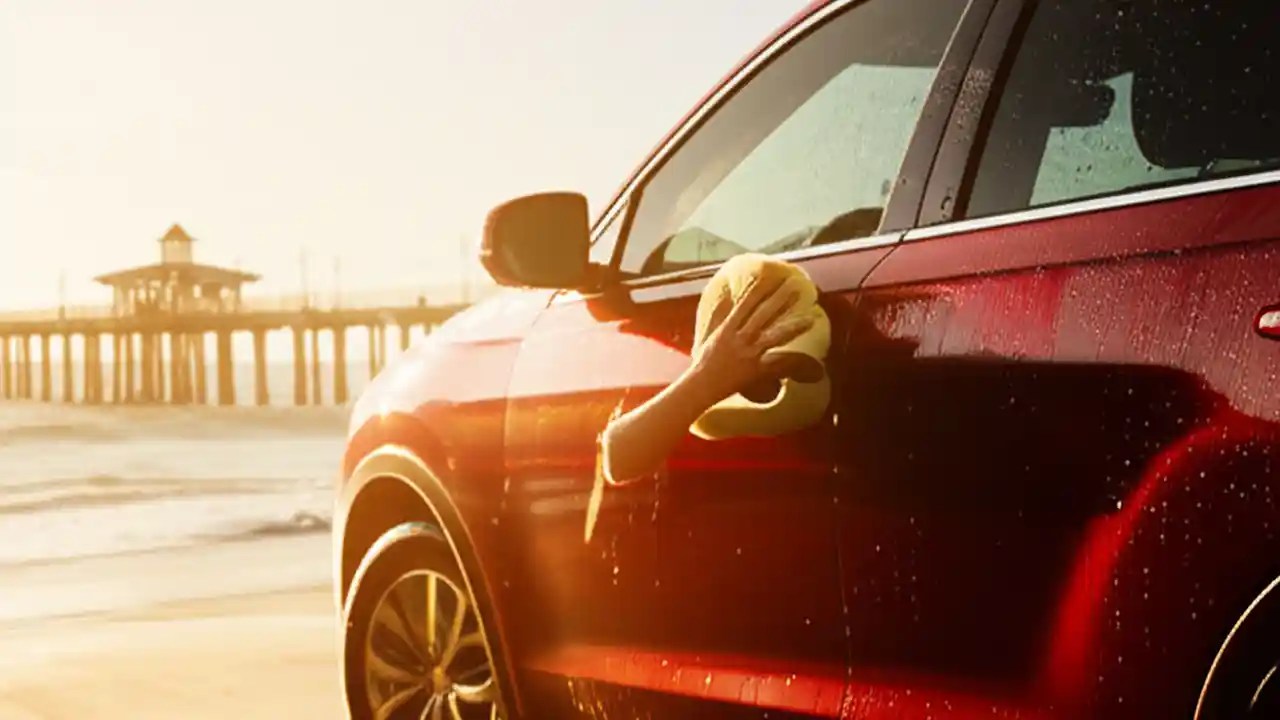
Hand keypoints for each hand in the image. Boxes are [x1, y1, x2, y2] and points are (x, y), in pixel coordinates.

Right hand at [686, 275, 814, 405]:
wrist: (702, 385)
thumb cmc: (704, 361)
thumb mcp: (708, 333)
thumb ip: (718, 314)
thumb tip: (726, 296)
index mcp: (728, 327)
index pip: (745, 304)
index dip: (758, 289)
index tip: (770, 276)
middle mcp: (740, 338)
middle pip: (763, 314)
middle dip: (779, 298)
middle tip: (795, 285)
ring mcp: (749, 353)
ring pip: (774, 336)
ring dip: (792, 325)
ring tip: (810, 316)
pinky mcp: (756, 370)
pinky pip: (777, 363)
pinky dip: (792, 359)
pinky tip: (808, 355)